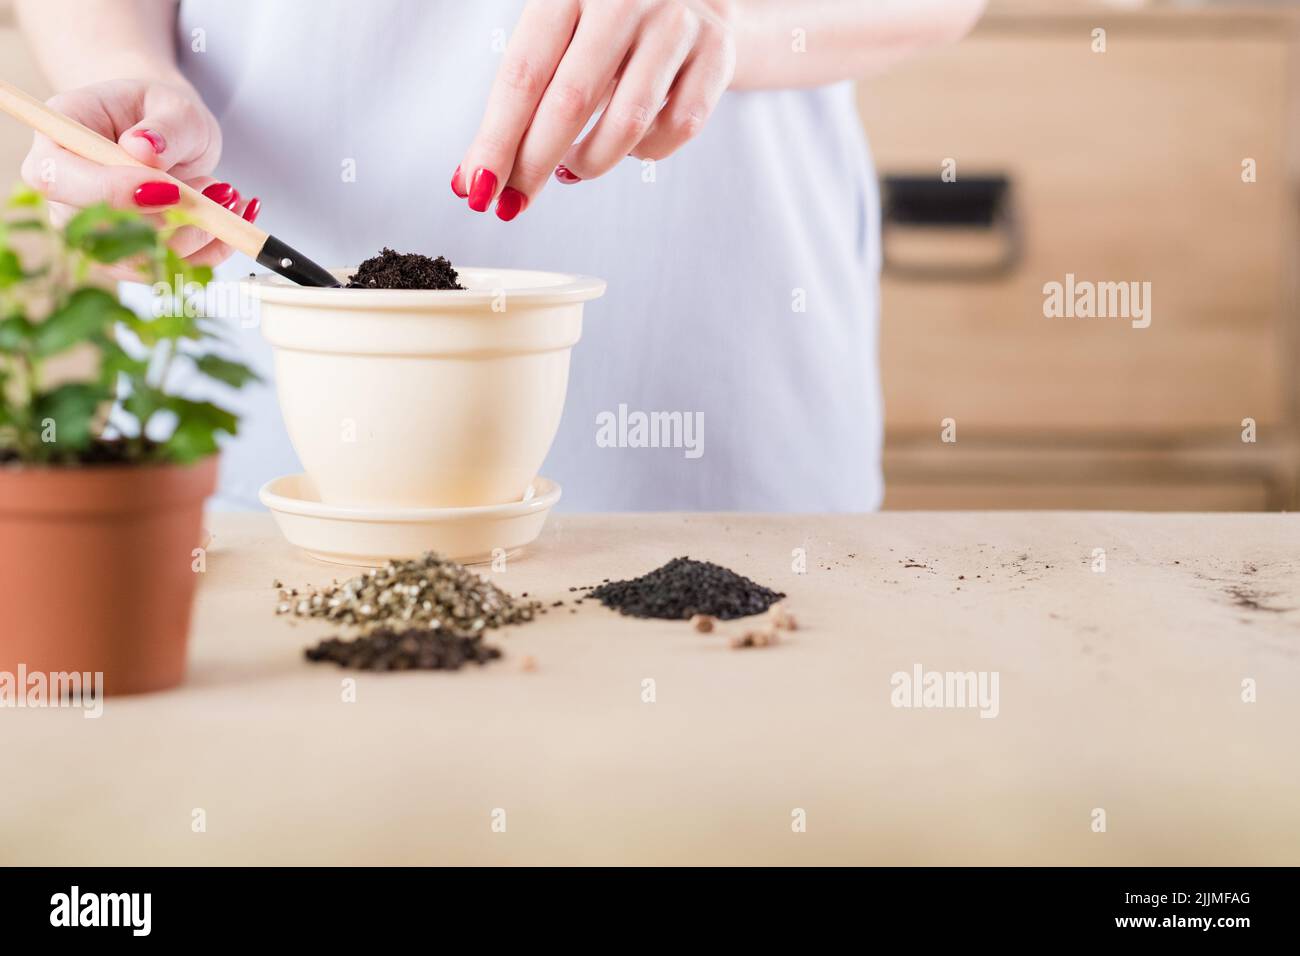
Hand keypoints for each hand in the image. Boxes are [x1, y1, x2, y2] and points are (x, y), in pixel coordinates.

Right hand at [20, 78, 258, 266]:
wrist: (171, 137)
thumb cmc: (164, 114)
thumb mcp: (175, 106)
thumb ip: (165, 128)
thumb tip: (143, 150)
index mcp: (59, 136)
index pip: (55, 176)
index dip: (110, 191)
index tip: (170, 188)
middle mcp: (64, 189)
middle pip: (94, 228)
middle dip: (169, 219)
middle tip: (217, 189)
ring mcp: (88, 227)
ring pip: (133, 257)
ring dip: (193, 235)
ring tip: (222, 196)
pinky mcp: (121, 254)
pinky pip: (160, 270)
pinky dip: (204, 254)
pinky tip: (227, 226)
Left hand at [453, 0, 736, 220]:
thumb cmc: (607, 22)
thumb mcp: (559, 34)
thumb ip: (523, 96)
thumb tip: (475, 176)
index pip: (523, 74)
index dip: (497, 138)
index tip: (477, 188)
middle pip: (569, 101)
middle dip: (533, 163)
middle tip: (513, 202)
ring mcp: (675, 24)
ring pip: (627, 124)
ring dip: (590, 162)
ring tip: (573, 166)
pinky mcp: (716, 54)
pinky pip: (677, 129)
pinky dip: (646, 152)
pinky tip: (629, 145)